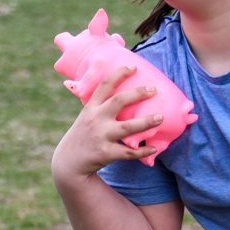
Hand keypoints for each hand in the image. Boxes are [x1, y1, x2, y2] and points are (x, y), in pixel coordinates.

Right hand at [51, 63, 163, 181]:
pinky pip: (128, 152)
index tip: (133, 67)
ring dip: (146, 122)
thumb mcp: (86, 116)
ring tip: (160, 118)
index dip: (119, 74)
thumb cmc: (83, 136)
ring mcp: (101, 136)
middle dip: (138, 93)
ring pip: (128, 127)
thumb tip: (122, 93)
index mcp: (91, 107)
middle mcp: (96, 119)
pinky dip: (143, 150)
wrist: (68, 162)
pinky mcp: (105, 153)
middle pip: (119, 101)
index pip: (105, 85)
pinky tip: (154, 148)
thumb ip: (100, 105)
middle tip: (154, 90)